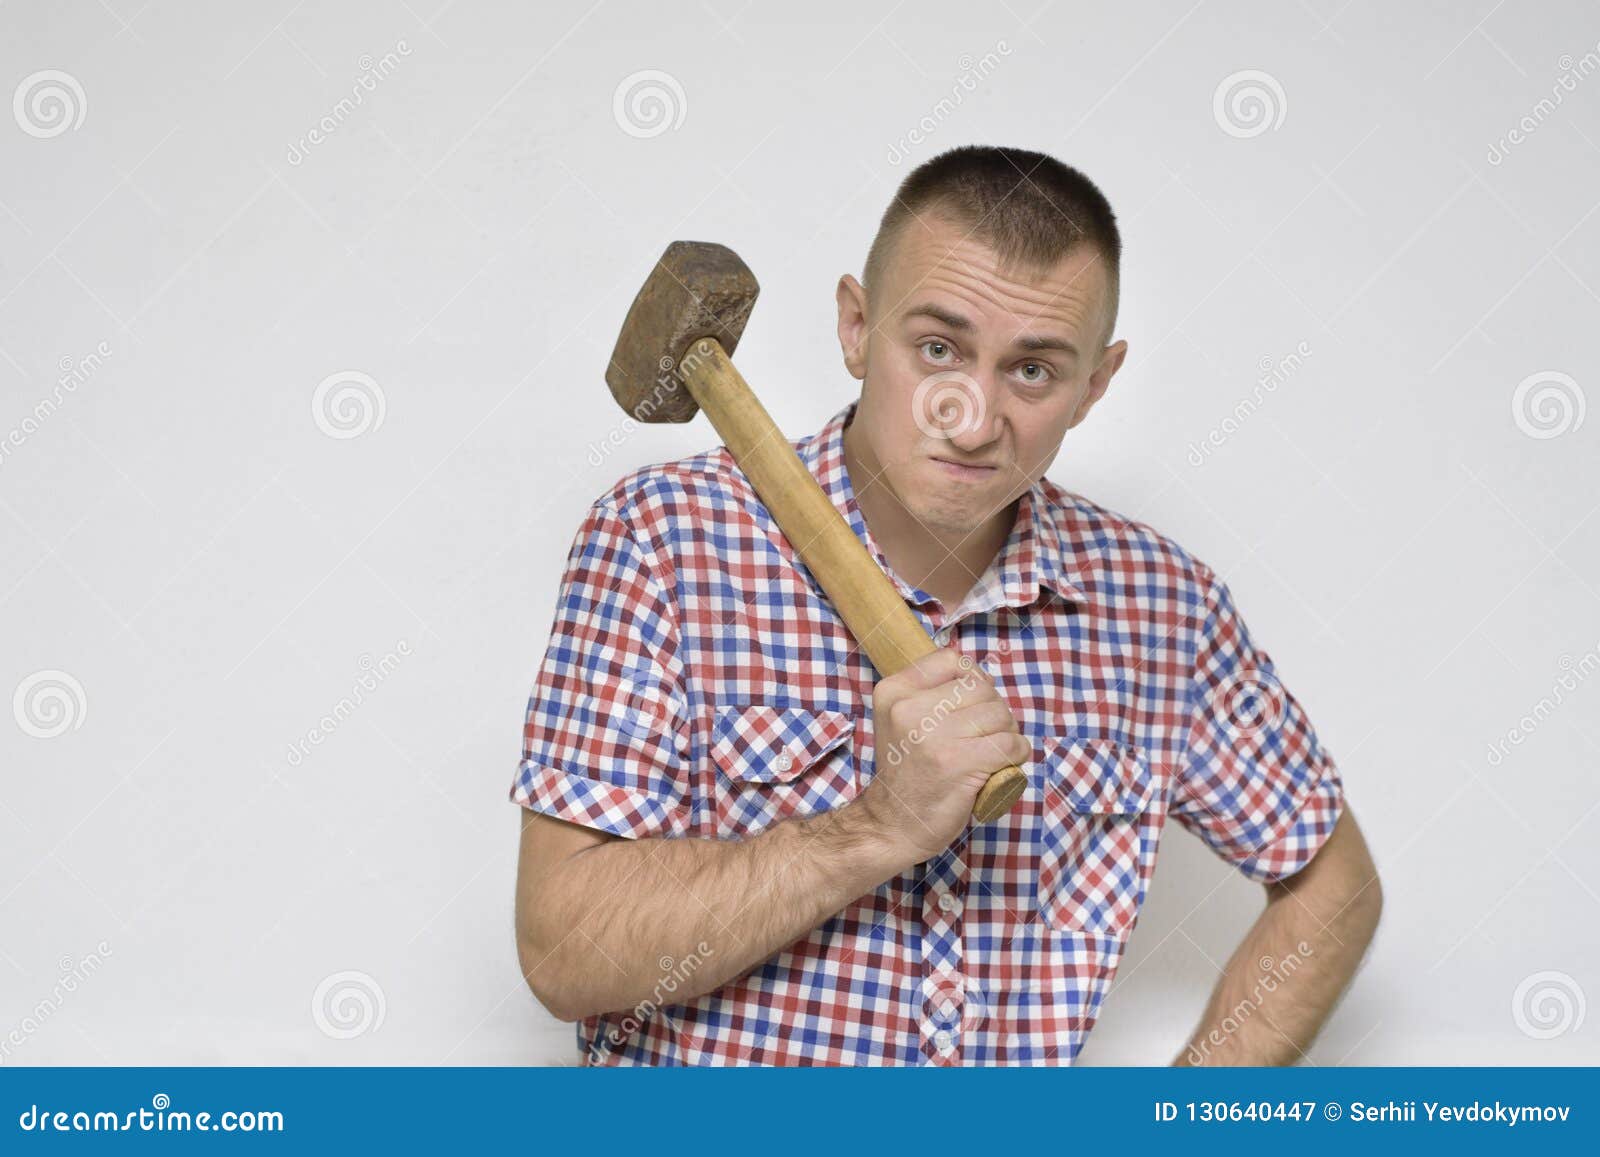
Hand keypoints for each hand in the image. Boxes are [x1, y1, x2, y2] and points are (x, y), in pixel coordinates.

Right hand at [854, 648, 1031, 861]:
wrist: (892, 825)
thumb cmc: (908, 773)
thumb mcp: (902, 721)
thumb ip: (931, 693)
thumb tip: (983, 677)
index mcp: (894, 692)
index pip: (952, 660)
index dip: (972, 680)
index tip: (970, 707)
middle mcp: (908, 708)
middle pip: (981, 687)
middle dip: (994, 711)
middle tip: (985, 737)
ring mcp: (933, 735)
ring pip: (1000, 714)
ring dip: (1008, 734)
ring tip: (992, 753)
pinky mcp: (958, 762)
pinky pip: (1010, 744)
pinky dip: (1017, 754)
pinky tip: (1003, 766)